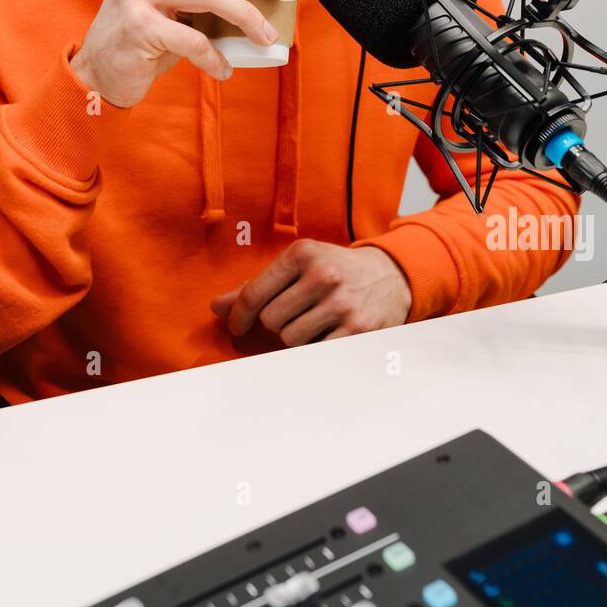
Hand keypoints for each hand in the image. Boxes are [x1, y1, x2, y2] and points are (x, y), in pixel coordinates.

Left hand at [210, 239, 412, 344]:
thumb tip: (216, 307)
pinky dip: (315, 348)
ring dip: (296, 337)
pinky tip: (326, 333)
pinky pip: (315, 352)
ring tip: (314, 321)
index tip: (236, 327)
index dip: (238, 316)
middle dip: (276, 323)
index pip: (254, 293)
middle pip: (270, 320)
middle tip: (294, 314)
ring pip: (290, 339)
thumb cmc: (333, 270)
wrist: (390, 276)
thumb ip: (256, 285)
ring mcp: (341, 303)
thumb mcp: (298, 266)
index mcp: (302, 254)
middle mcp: (322, 275)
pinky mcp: (356, 330)